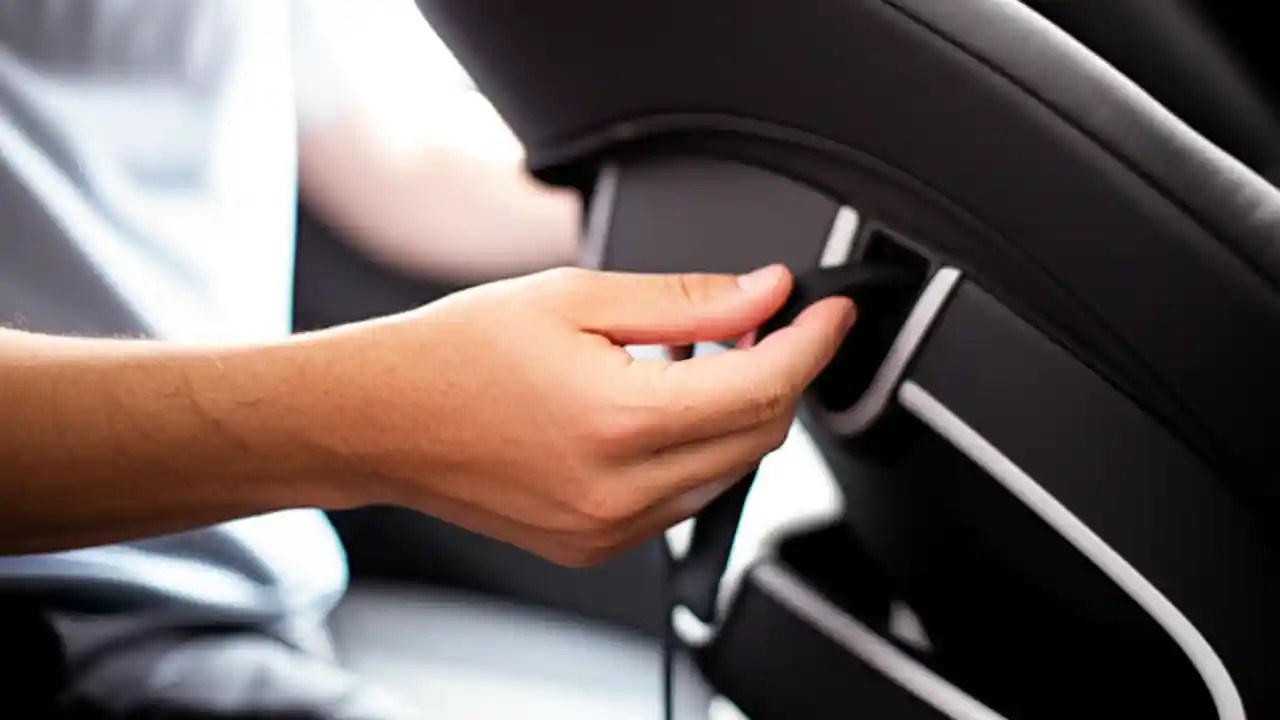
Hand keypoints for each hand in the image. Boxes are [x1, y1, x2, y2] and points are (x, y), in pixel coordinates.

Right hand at [316, 264, 854, 565]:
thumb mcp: (577, 297)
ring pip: (726, 472)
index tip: (830, 313)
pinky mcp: (596, 545)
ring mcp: (608, 529)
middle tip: (761, 323)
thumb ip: (687, 301)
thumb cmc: (457, 353)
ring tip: (693, 360)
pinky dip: (694, 450)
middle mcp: (619, 490)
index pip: (763, 387)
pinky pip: (683, 499)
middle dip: (780, 375)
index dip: (812, 344)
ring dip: (736, 414)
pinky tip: (659, 408)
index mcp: (619, 420)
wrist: (383, 419)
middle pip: (759, 437)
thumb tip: (764, 295)